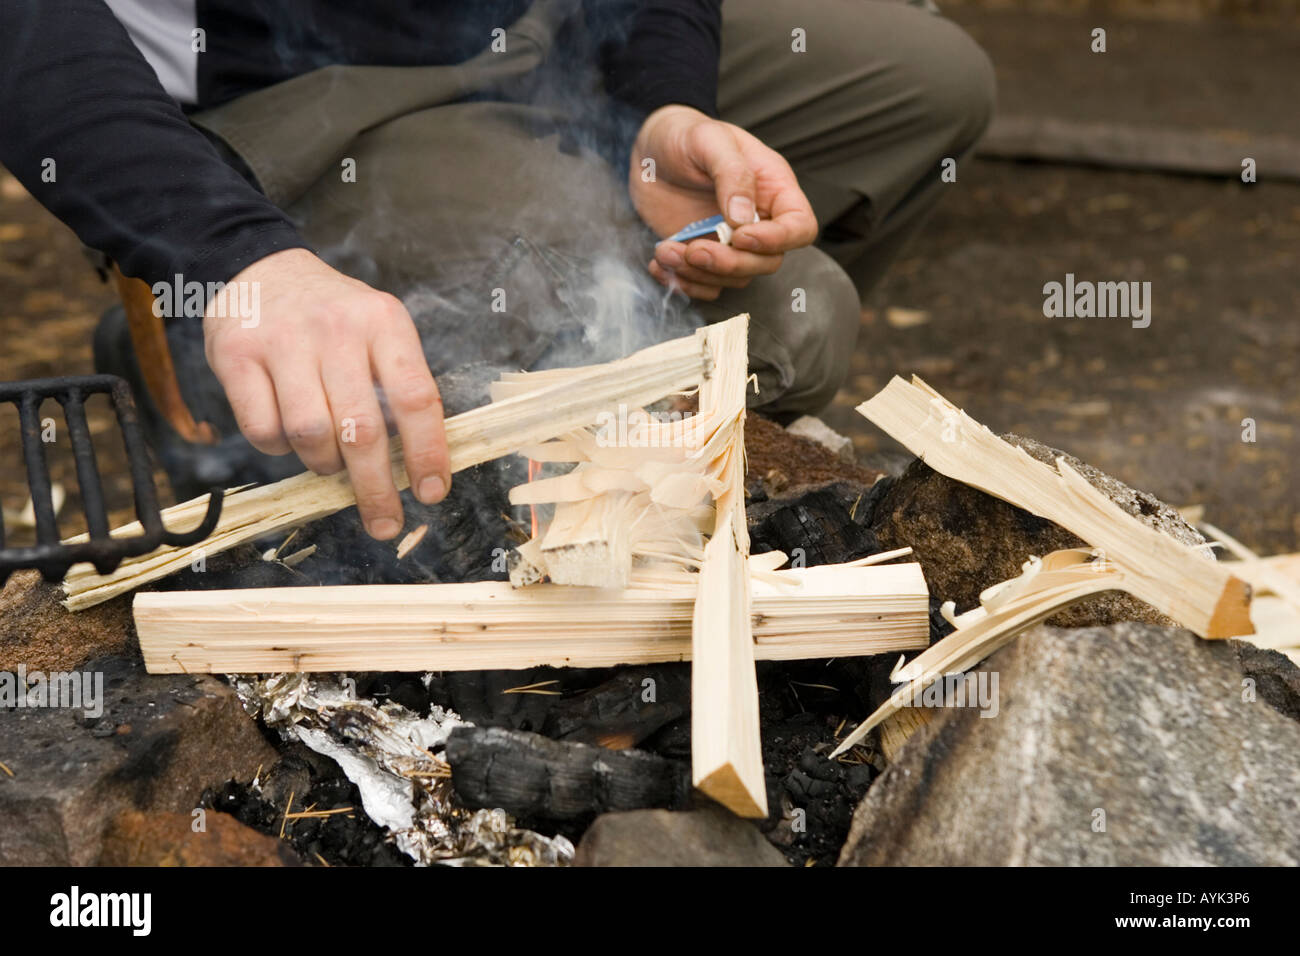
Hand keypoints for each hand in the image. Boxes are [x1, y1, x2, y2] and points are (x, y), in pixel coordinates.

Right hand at [203, 248, 449, 539]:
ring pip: (312, 435)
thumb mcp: (378, 331)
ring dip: (325, 464)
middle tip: (385, 523)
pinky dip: (280, 448)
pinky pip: (264, 430)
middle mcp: (337, 329)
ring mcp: (283, 340)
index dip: (428, 452)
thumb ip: (397, 386)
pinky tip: (288, 433)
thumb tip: (417, 463)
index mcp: (384, 322)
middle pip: (362, 429)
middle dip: (376, 488)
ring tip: (330, 460)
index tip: (432, 492)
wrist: (259, 269)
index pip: (416, 397)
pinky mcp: (237, 355)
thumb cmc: (332, 318)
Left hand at [629, 105, 817, 300]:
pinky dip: (683, 283)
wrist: (650, 148)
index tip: (740, 236)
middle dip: (730, 264)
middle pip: (767, 262)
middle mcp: (758, 220)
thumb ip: (732, 174)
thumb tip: (744, 218)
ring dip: (699, 274)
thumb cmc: (686, 135)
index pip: (800, 227)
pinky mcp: (704, 255)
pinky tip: (659, 263)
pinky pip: (706, 285)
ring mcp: (731, 242)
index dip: (777, 240)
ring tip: (665, 251)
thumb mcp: (710, 140)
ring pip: (735, 278)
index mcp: (773, 189)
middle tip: (694, 249)